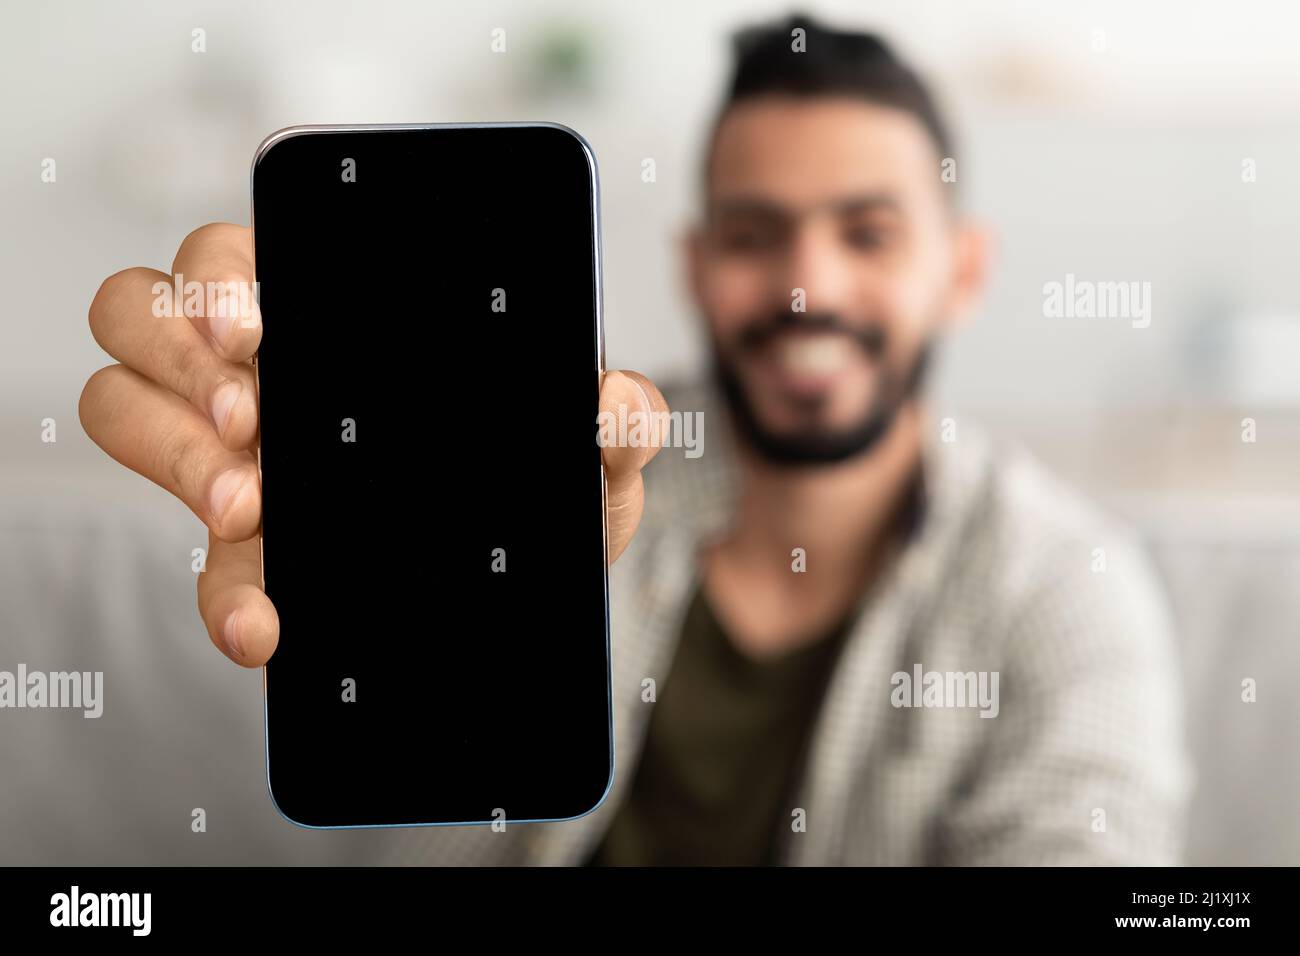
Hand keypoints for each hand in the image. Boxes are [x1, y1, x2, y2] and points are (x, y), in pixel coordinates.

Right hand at [79, 222, 667, 667]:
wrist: (535, 603)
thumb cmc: (552, 495)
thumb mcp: (598, 457)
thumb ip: (621, 418)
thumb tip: (611, 402)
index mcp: (339, 320)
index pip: (235, 257)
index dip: (220, 277)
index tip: (261, 325)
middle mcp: (270, 376)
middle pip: (144, 312)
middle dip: (180, 356)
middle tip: (254, 417)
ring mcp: (242, 463)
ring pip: (122, 408)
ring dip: (171, 452)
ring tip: (251, 504)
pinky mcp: (248, 561)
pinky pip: (194, 570)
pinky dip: (219, 598)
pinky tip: (267, 627)